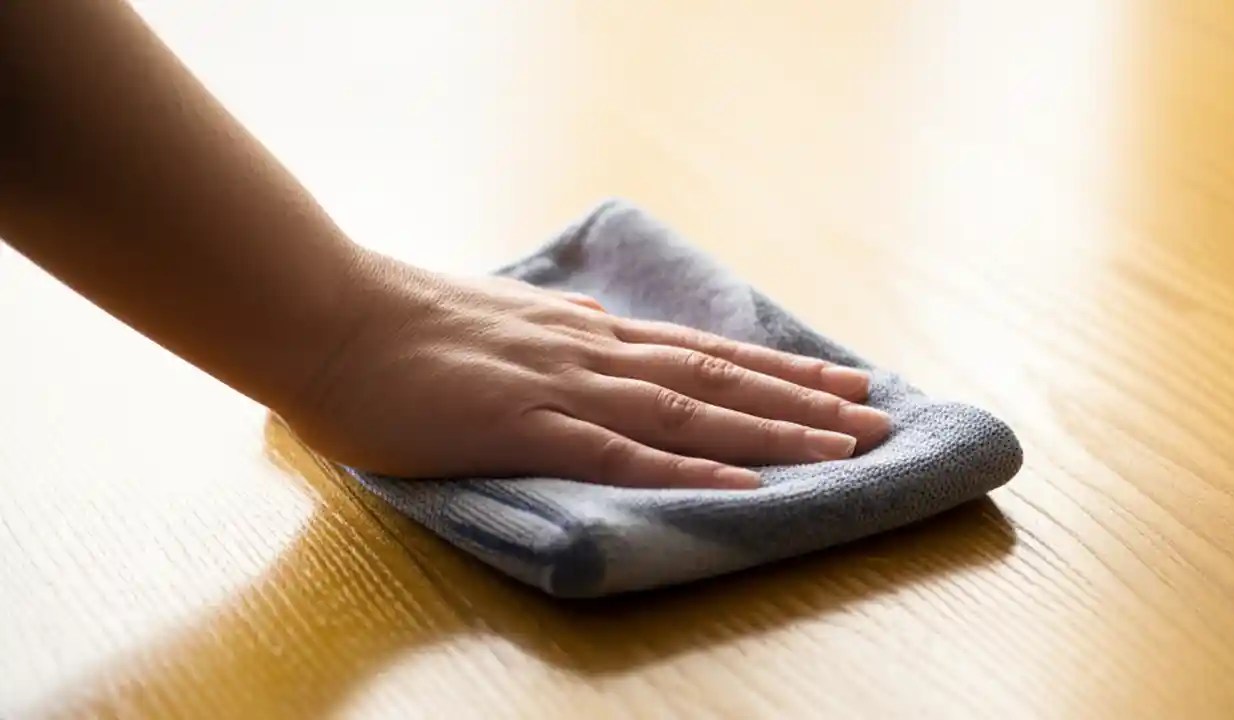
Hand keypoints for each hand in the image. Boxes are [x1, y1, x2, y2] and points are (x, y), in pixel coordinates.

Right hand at [285, 251, 891, 488]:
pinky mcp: (527, 426)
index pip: (701, 352)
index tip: (834, 381)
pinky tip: (743, 483)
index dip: (774, 369)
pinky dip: (689, 470)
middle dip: (802, 398)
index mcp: (584, 333)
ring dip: (772, 430)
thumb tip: (600, 333)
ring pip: (692, 412)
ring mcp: (565, 388)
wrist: (329, 316)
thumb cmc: (399, 323)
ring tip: (842, 447)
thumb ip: (556, 333)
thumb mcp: (500, 319)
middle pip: (718, 376)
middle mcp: (593, 353)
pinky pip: (623, 454)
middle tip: (874, 413)